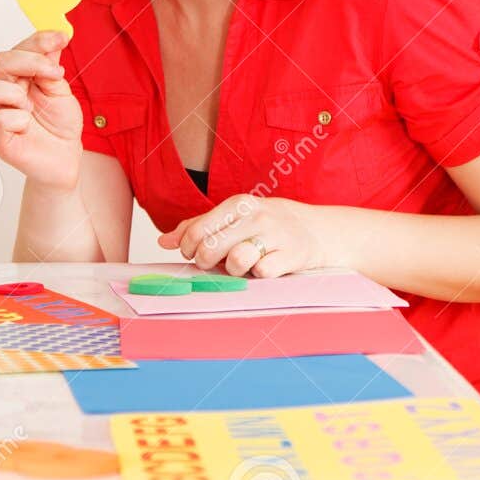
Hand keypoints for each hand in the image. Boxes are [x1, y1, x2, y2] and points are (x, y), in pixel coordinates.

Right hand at [0, 31, 82, 189]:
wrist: (66, 159)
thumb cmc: (59, 126)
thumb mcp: (60, 90)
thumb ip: (51, 68)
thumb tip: (54, 39)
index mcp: (17, 79)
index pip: (18, 50)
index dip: (38, 41)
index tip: (61, 38)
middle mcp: (3, 94)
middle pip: (0, 61)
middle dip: (30, 61)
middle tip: (54, 72)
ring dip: (14, 91)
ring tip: (31, 104)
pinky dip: (17, 118)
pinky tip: (28, 124)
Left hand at [158, 194, 325, 277]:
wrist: (317, 230)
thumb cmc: (266, 225)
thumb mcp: (234, 218)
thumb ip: (198, 227)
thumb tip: (163, 242)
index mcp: (237, 204)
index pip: (197, 230)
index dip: (188, 248)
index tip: (193, 254)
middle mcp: (255, 216)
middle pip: (211, 248)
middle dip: (205, 262)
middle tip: (213, 263)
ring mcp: (275, 235)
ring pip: (236, 261)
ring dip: (233, 270)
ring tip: (239, 266)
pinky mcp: (291, 255)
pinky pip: (261, 273)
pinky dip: (257, 276)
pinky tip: (262, 268)